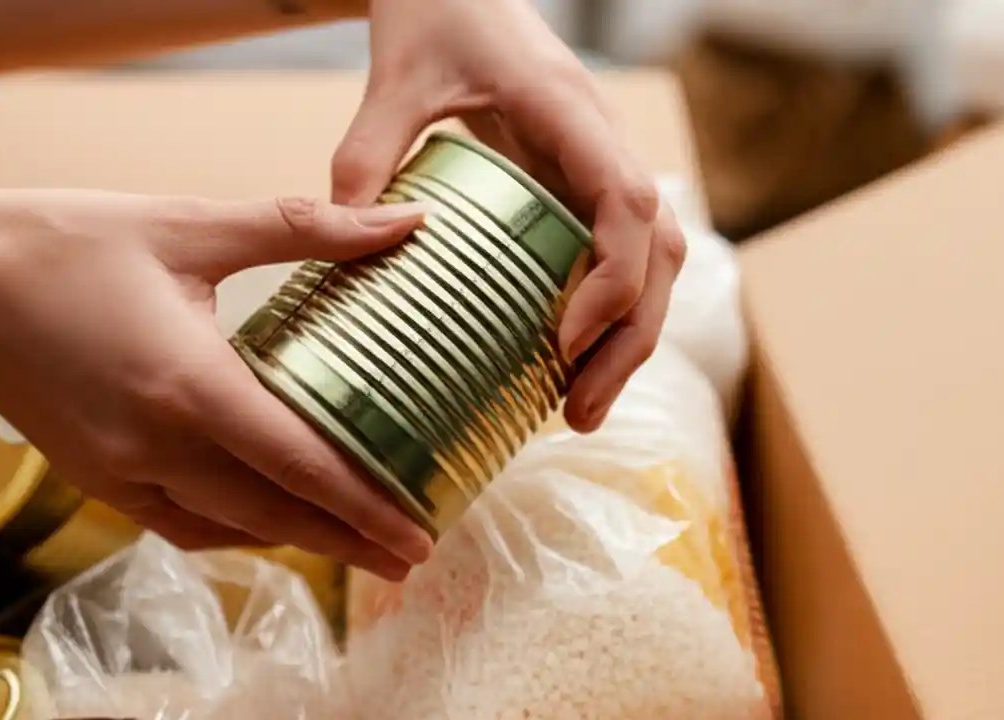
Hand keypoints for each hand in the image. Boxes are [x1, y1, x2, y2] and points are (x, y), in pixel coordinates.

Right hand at [0, 188, 432, 579]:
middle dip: (348, 542)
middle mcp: (157, 447)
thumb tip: (403, 221)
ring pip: (229, 529)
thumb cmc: (66, 243)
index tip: (419, 540)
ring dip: (295, 540)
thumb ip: (307, 230)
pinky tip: (266, 517)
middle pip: (276, 516)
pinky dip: (234, 528)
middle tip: (407, 558)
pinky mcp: (95, 476)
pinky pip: (180, 523)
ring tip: (352, 543)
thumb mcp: (191, 224)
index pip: (302, 467)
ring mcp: (121, 471)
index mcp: (190, 386)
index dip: (368, 510)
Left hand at [335, 0, 686, 432]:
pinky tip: (571, 361)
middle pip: (660, 248)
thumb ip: (368, 153)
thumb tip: (342, 243)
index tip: (564, 340)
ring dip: (629, 336)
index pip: (626, 199)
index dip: (613, 277)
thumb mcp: (394, 78)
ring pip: (657, 257)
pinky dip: (611, 311)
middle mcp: (602, 140)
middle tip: (579, 413)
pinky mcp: (584, 180)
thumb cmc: (435, 14)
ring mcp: (601, 161)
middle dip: (631, 336)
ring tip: (580, 410)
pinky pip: (621, 250)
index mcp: (569, 111)